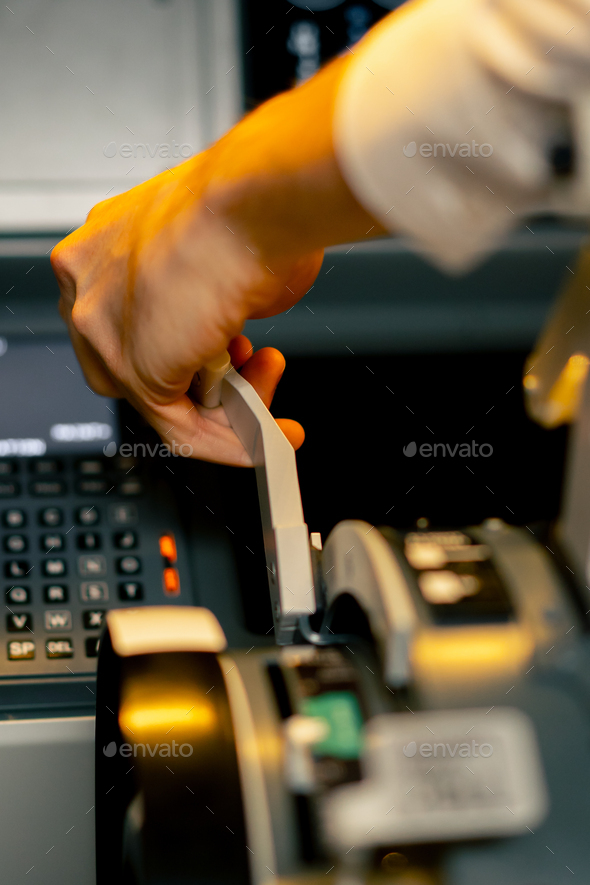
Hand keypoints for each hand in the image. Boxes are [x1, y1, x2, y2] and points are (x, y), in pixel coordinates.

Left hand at [51, 55, 379, 464]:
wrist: (259, 200)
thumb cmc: (253, 205)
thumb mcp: (223, 255)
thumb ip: (210, 301)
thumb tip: (231, 330)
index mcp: (108, 242)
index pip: (134, 321)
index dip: (191, 348)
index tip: (230, 358)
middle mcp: (90, 279)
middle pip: (138, 362)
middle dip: (206, 380)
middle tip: (253, 372)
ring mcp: (100, 323)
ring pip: (158, 398)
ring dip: (226, 410)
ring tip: (269, 388)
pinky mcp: (133, 368)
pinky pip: (178, 426)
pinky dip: (228, 441)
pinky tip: (267, 436)